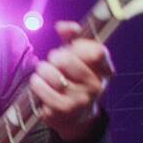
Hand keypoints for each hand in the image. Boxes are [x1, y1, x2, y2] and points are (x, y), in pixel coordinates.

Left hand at [29, 20, 114, 141]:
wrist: (77, 116)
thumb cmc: (76, 79)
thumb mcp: (80, 57)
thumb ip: (73, 37)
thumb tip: (62, 27)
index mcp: (105, 71)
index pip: (96, 52)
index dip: (79, 46)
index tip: (72, 47)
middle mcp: (96, 87)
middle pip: (68, 61)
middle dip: (56, 57)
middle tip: (54, 60)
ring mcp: (80, 101)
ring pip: (53, 77)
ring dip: (43, 70)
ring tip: (43, 72)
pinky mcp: (62, 111)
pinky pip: (43, 91)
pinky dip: (37, 84)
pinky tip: (39, 84)